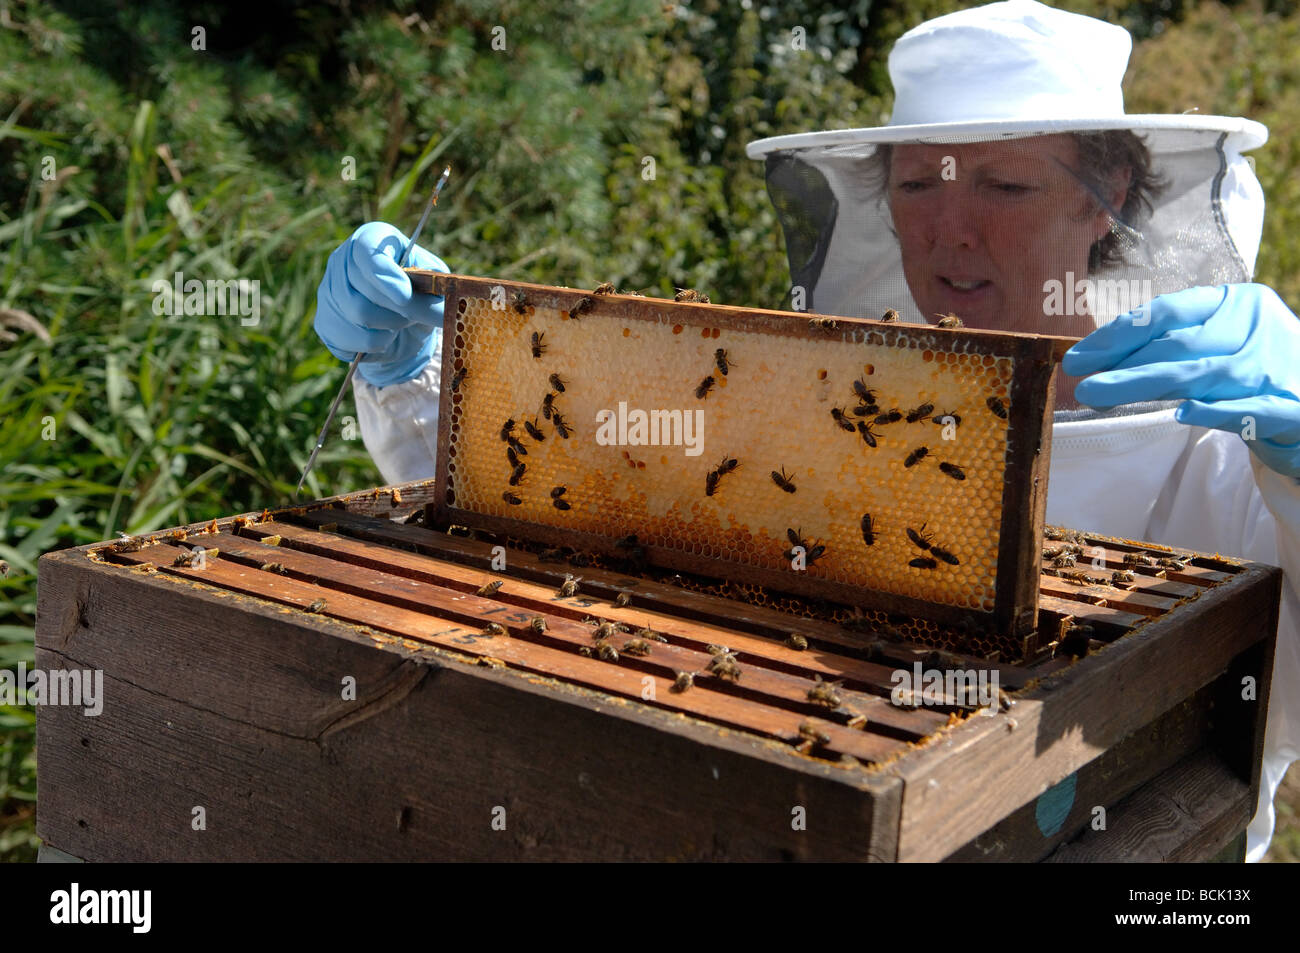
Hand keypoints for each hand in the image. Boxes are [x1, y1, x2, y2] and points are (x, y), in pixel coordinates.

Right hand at [314, 221, 448, 386]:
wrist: (399, 325)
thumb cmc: (417, 293)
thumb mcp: (431, 281)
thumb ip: (436, 284)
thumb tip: (446, 295)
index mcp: (368, 240)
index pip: (366, 252)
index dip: (384, 275)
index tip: (405, 295)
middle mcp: (340, 260)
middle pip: (364, 289)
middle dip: (400, 307)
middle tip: (419, 314)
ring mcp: (328, 292)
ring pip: (359, 315)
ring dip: (392, 325)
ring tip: (403, 322)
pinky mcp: (325, 322)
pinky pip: (354, 339)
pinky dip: (379, 343)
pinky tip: (387, 335)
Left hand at [1063, 283, 1299, 477]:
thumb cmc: (1255, 371)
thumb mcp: (1219, 345)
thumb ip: (1173, 346)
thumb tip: (1101, 358)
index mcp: (1238, 303)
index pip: (1168, 312)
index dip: (1118, 333)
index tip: (1079, 356)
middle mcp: (1257, 328)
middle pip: (1177, 345)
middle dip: (1122, 365)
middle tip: (1081, 383)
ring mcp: (1276, 367)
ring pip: (1202, 374)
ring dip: (1144, 385)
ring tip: (1098, 396)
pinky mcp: (1293, 408)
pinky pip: (1249, 409)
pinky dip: (1215, 411)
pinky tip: (1182, 413)